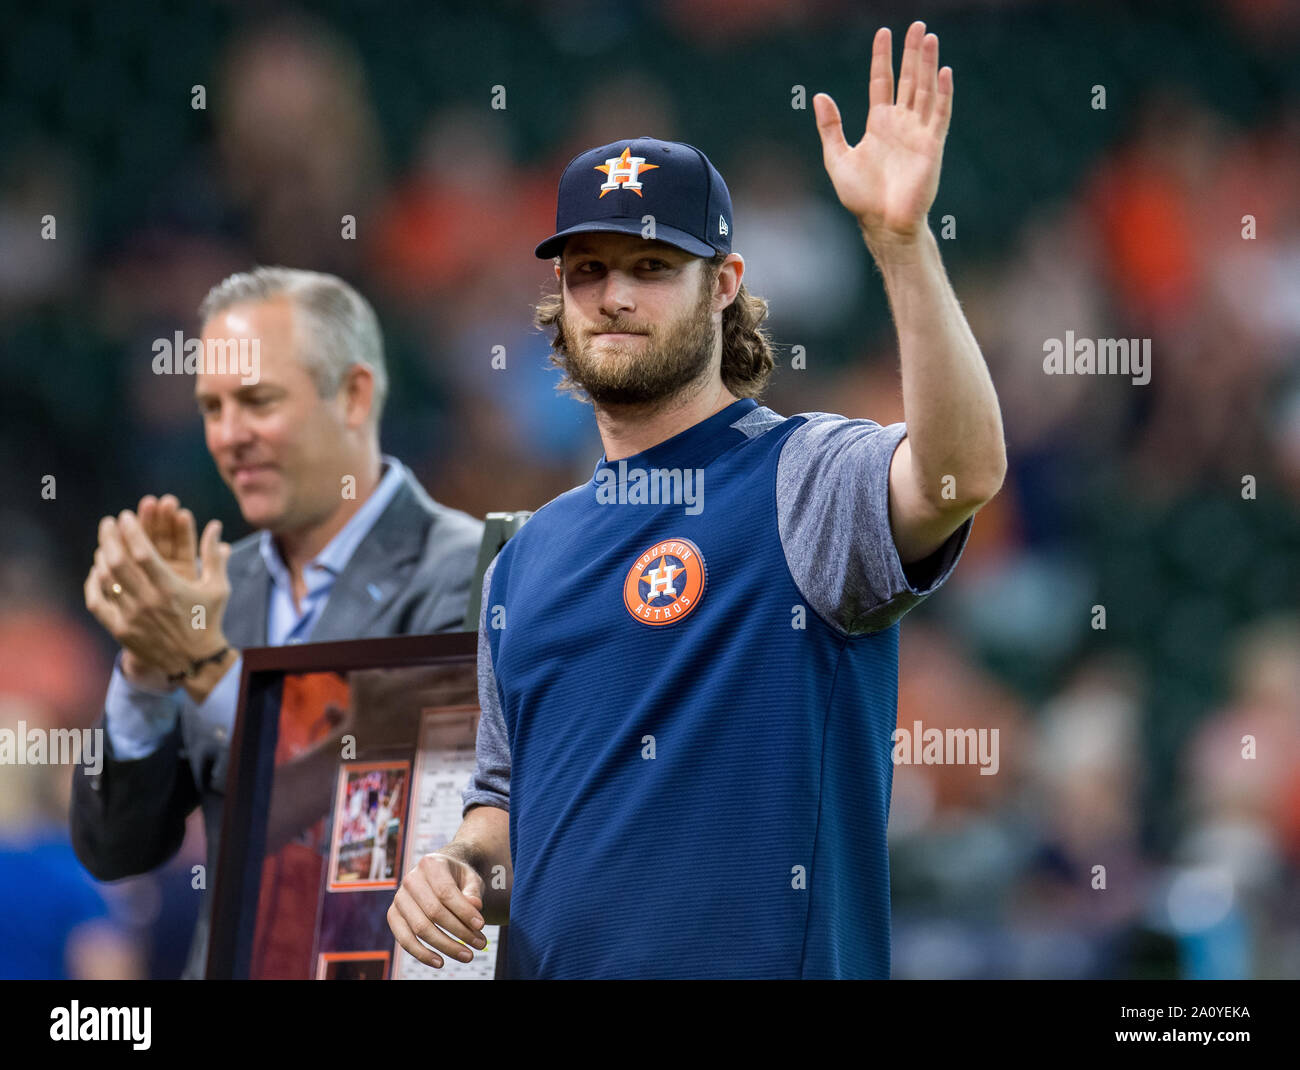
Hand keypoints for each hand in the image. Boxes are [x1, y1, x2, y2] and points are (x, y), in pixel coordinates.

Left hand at [85, 506, 231, 678]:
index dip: (131, 531)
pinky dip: (93, 585)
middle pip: (118, 562)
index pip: (142, 552)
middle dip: (110, 537)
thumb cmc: (208, 619)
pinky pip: (98, 603)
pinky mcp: (121, 630)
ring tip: (104, 545)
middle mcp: (148, 601)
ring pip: (106, 580)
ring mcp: (132, 616)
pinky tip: (95, 572)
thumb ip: (214, 555)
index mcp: (171, 588)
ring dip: (101, 557)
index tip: (125, 517)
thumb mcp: (218, 587)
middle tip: (108, 523)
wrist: (196, 661)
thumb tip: (216, 526)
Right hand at [388, 850, 487, 968]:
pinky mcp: (393, 916)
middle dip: (459, 932)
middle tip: (480, 944)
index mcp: (430, 864)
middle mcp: (410, 880)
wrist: (439, 874)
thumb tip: (475, 906)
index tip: (482, 925)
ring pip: (420, 929)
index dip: (464, 911)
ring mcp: (399, 898)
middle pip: (434, 912)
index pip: (446, 892)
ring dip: (446, 946)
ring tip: (467, 955)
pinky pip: (404, 939)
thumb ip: (473, 891)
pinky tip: (440, 962)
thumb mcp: (470, 878)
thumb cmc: (457, 877)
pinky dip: (422, 954)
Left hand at [814, 21, 952, 247]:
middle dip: (911, 53)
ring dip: (927, 64)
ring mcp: (918, 133)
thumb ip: (830, 128)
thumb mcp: (837, 158)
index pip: (882, 82)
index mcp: (879, 124)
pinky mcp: (932, 146)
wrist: (883, 223)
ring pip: (925, 91)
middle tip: (916, 26)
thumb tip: (819, 96)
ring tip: (928, 38)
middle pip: (908, 80)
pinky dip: (942, 94)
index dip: (882, 58)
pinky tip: (943, 72)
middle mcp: (901, 124)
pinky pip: (939, 115)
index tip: (883, 33)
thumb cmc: (861, 197)